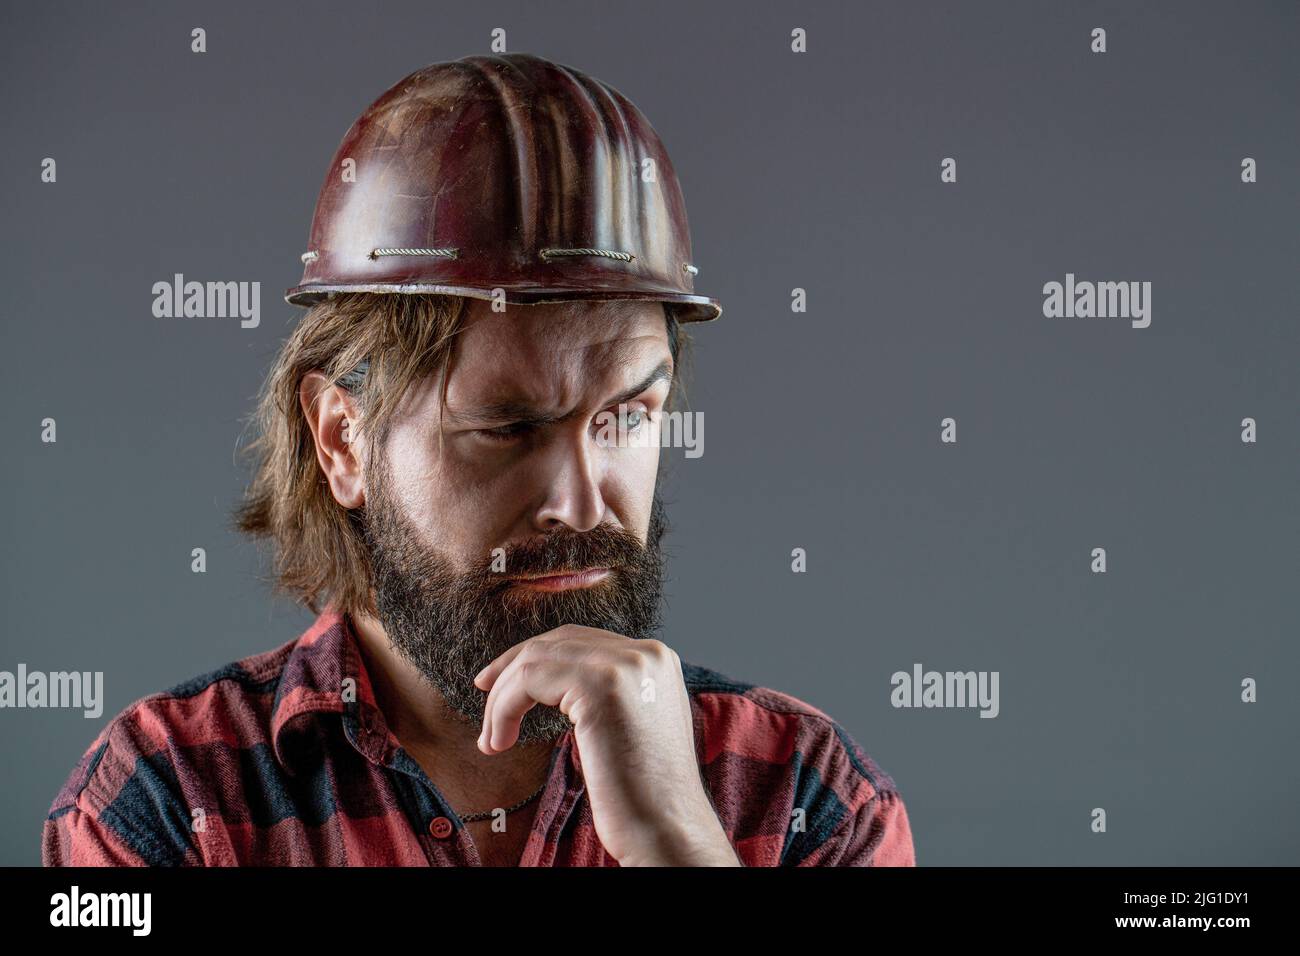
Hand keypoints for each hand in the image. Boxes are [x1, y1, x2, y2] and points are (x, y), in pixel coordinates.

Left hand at [474, 625, 741, 865]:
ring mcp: (625, 665)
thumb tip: (553, 681)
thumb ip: (606, 693)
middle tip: (484, 697)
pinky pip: (529, 680)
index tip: (501, 684)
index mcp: (656, 659)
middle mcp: (645, 653)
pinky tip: (500, 740)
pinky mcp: (600, 685)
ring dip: (503, 698)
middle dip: (512, 668)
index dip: (536, 657)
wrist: (667, 829)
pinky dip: (504, 708)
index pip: (582, 640)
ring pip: (537, 659)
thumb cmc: (644, 793)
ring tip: (492, 738)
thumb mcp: (631, 724)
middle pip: (558, 641)